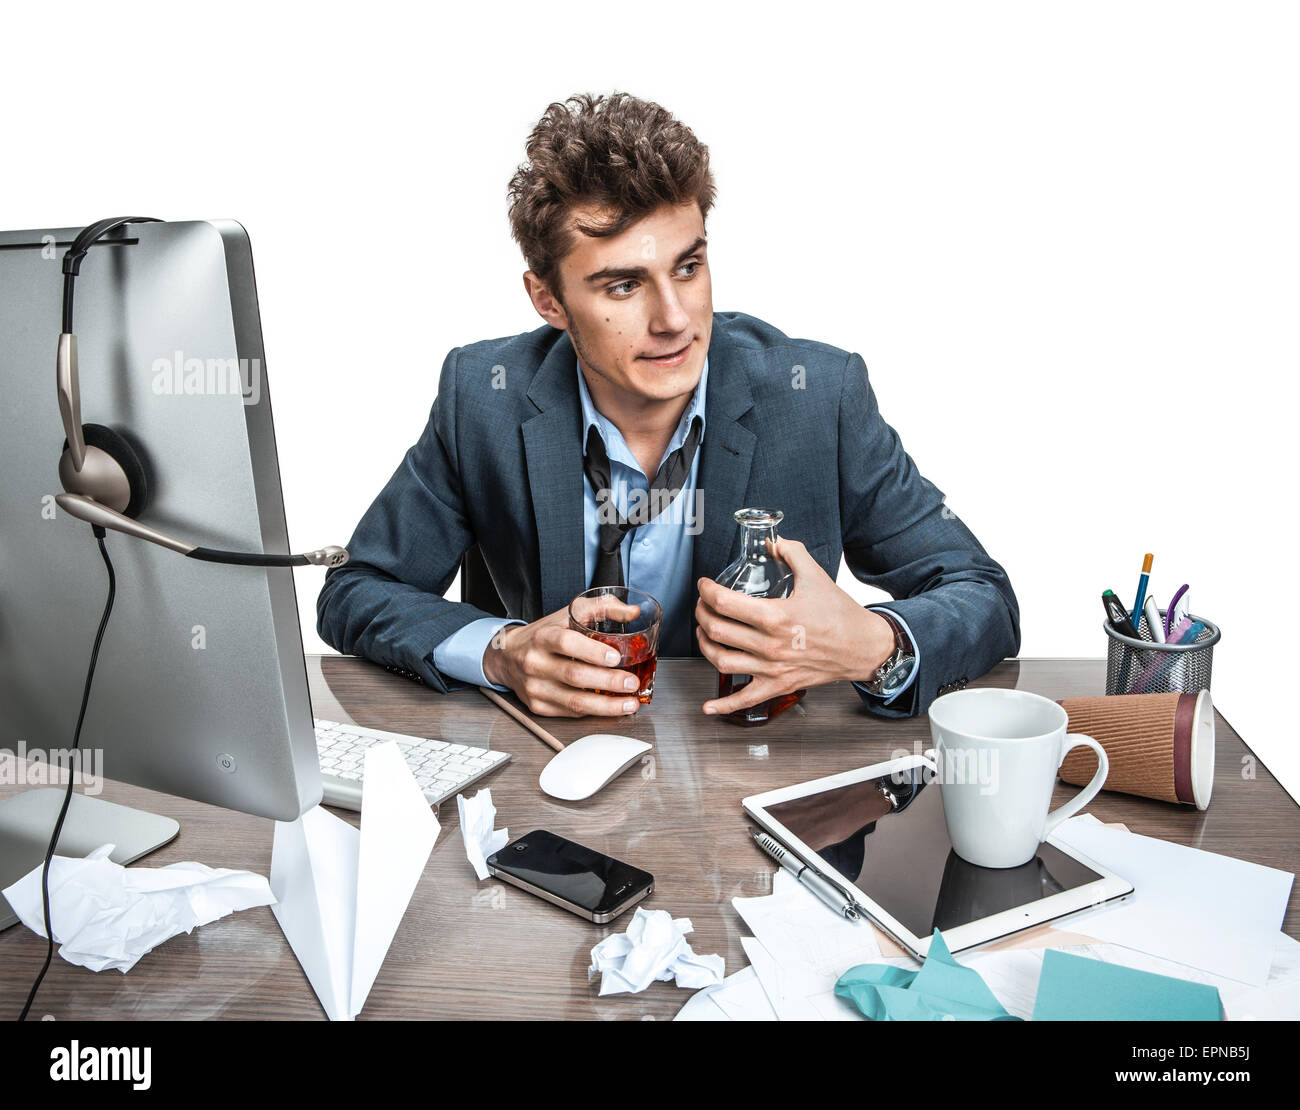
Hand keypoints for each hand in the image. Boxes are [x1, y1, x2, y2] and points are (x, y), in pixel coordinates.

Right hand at [481, 600, 644, 717]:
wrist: (507, 657)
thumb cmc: (543, 635)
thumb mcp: (568, 614)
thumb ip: (602, 608)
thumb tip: (632, 612)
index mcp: (543, 637)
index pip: (566, 643)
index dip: (592, 652)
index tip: (615, 657)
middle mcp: (536, 663)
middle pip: (574, 675)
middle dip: (608, 682)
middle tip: (631, 683)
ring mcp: (536, 687)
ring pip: (574, 702)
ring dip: (607, 706)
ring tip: (629, 703)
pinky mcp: (539, 706)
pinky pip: (571, 713)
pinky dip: (594, 712)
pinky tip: (611, 707)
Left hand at [695, 538, 895, 716]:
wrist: (863, 647)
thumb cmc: (840, 614)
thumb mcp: (816, 576)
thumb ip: (792, 553)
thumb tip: (773, 542)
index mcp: (776, 616)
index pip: (725, 602)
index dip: (707, 591)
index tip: (704, 585)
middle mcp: (770, 645)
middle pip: (717, 630)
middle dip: (702, 613)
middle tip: (702, 604)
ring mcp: (772, 668)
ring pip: (722, 661)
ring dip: (704, 645)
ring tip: (703, 632)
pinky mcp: (778, 685)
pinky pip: (745, 699)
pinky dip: (724, 705)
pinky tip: (708, 706)